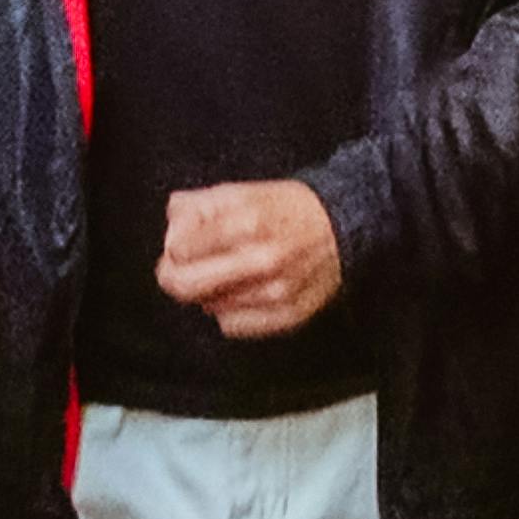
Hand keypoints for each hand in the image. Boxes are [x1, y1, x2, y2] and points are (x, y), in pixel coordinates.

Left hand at [154, 180, 344, 339]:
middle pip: (186, 287)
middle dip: (175, 276)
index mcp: (249, 221)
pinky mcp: (288, 317)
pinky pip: (233, 326)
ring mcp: (276, 293)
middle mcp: (263, 260)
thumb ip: (200, 204)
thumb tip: (172, 224)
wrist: (346, 224)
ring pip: (208, 307)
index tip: (183, 245)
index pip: (180, 251)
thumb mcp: (243, 191)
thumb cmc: (287, 208)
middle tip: (183, 267)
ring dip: (210, 292)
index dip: (174, 248)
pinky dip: (231, 311)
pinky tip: (245, 291)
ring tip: (230, 272)